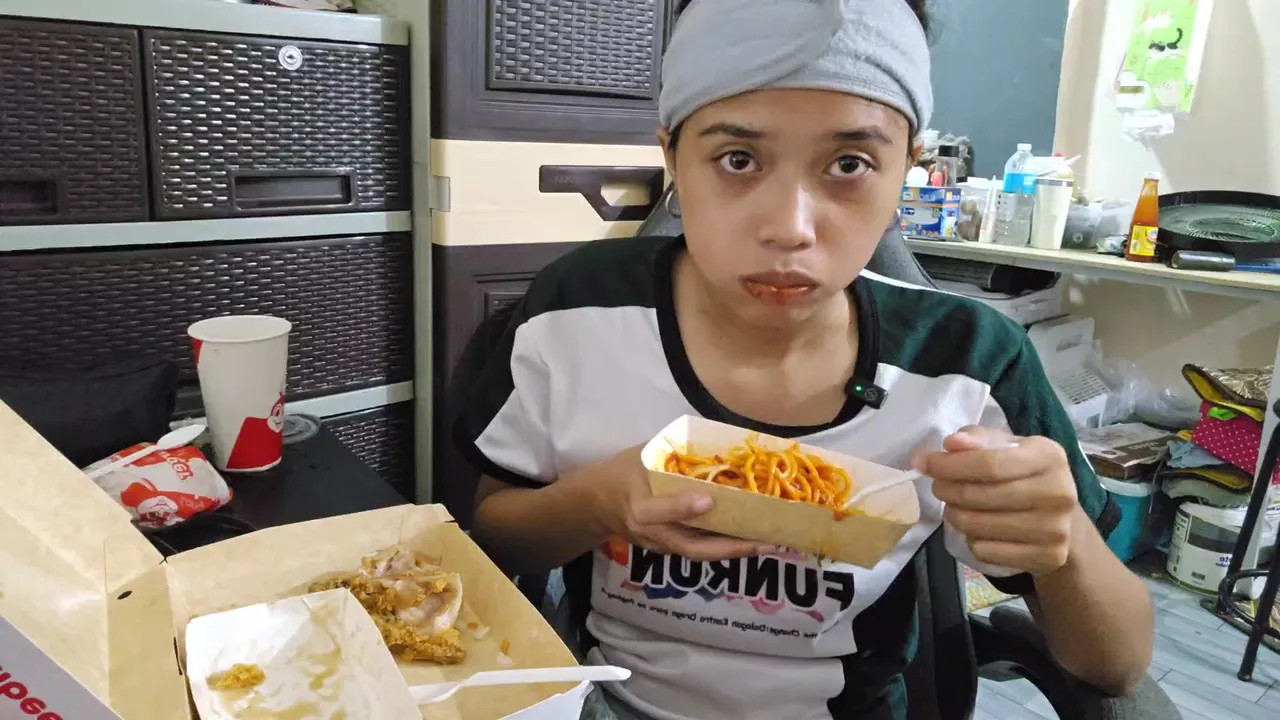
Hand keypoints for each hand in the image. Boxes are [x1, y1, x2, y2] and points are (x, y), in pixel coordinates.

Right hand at [571, 445, 768, 561]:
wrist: (596, 503)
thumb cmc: (622, 472)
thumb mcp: (641, 455)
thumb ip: (672, 451)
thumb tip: (714, 437)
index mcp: (638, 506)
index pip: (659, 511)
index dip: (683, 507)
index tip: (710, 500)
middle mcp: (651, 533)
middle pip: (691, 548)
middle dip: (729, 547)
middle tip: (764, 541)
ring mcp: (661, 545)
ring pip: (699, 553)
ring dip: (734, 550)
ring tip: (768, 543)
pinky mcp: (669, 548)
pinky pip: (699, 549)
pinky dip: (725, 546)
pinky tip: (751, 539)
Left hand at [917, 426, 1079, 575]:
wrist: (1062, 520)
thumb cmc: (1025, 475)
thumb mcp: (1007, 447)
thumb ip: (978, 439)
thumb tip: (952, 443)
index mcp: (1049, 457)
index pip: (989, 463)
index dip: (949, 465)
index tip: (922, 463)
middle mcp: (1059, 492)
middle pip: (980, 496)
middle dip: (947, 490)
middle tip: (937, 487)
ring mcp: (1055, 528)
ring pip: (979, 526)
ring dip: (955, 515)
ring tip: (956, 506)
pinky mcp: (1048, 557)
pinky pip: (986, 551)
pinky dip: (971, 540)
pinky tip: (977, 529)